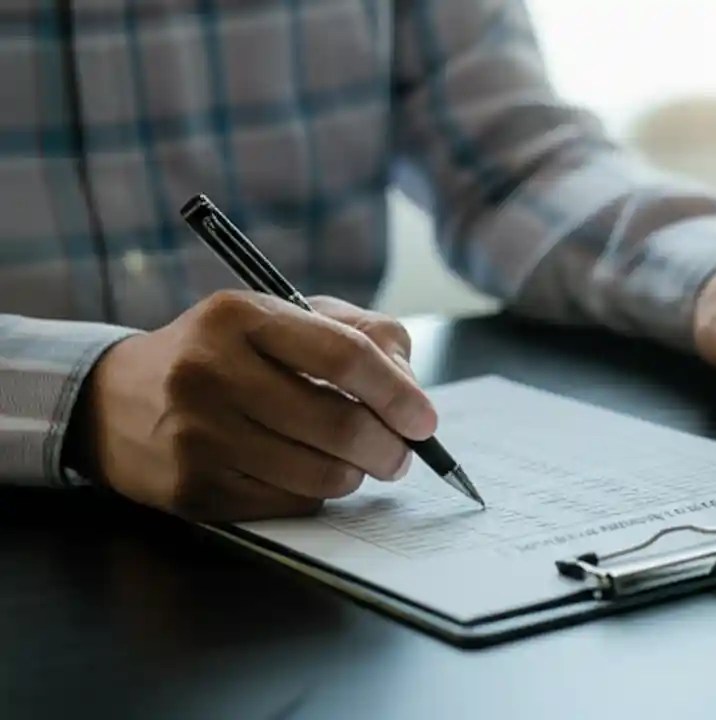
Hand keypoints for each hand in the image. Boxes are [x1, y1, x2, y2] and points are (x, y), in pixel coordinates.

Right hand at [70, 292, 435, 520]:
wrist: (116, 401)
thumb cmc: (224, 355)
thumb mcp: (280, 319)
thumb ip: (357, 334)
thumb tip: (411, 388)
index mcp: (240, 316)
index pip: (345, 355)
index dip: (398, 393)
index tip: (425, 420)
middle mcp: (211, 372)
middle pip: (340, 423)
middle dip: (389, 446)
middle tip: (400, 454)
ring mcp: (198, 435)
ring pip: (321, 474)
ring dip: (356, 474)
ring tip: (355, 462)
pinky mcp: (192, 489)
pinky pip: (290, 504)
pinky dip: (315, 494)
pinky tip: (304, 474)